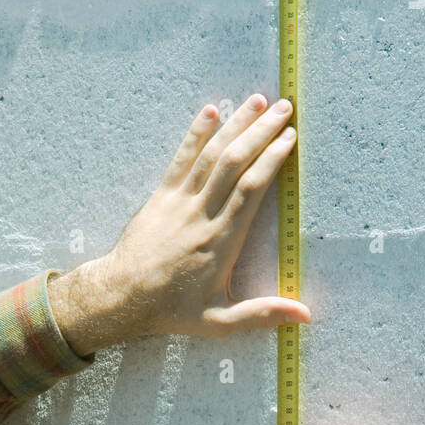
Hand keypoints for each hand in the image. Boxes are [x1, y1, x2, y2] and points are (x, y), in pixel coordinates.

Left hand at [88, 93, 311, 342]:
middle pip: (234, 163)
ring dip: (235, 125)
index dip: (271, 159)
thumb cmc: (171, 311)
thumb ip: (260, 315)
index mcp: (220, 241)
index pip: (250, 189)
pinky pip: (180, 161)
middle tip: (285, 108)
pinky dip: (195, 135)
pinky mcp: (160, 198)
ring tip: (258, 101)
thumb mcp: (218, 322)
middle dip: (261, 131)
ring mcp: (178, 203)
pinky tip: (209, 111)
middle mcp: (201, 215)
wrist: (120, 298)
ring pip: (210, 156)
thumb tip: (304, 316)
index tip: (289, 138)